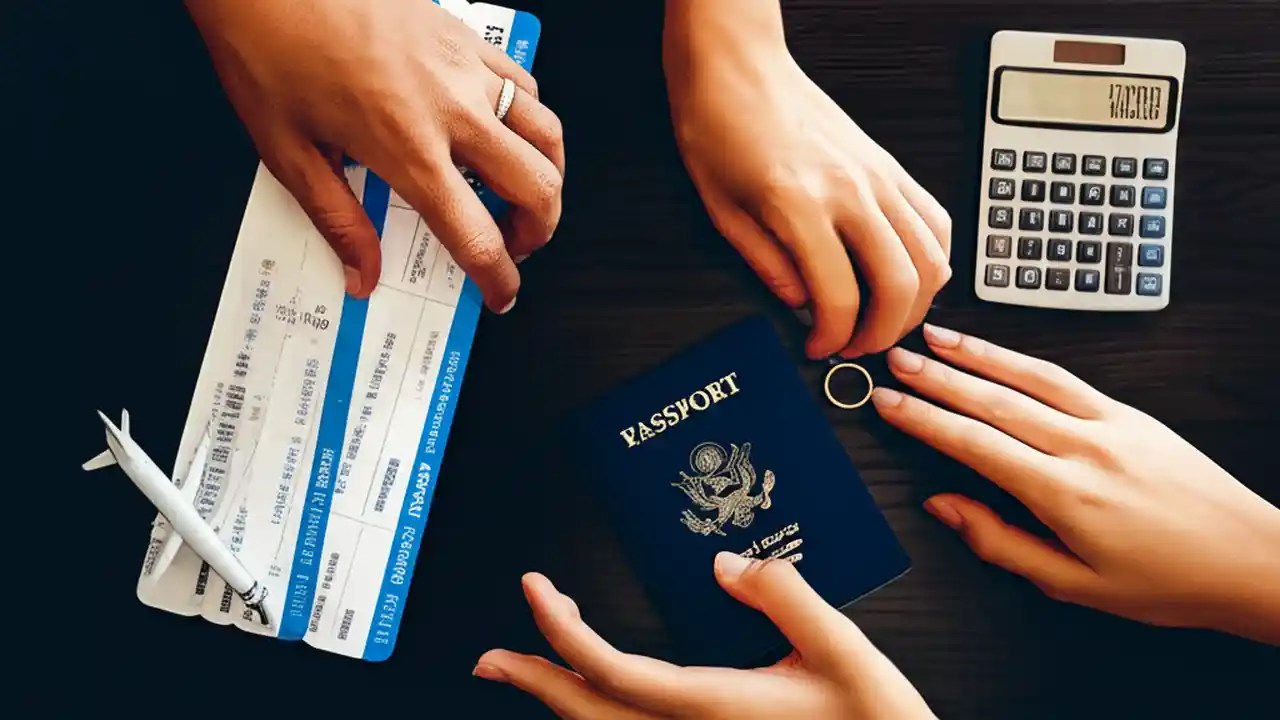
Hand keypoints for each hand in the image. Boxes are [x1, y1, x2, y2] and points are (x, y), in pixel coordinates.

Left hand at [186, 0, 563, 308]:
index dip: (499, 277)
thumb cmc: (270, 50)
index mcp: (407, 149)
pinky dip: (529, 121)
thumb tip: (363, 273)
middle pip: (537, 186)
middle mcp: (450, 110)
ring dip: (547, 177)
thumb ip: (336, 220)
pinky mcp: (466, 39)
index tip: (501, 293)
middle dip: (539, 231)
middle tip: (514, 244)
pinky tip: (503, 132)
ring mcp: (466, 70)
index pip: (476, 234)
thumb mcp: (288, 152)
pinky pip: (525, 87)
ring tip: (522, 193)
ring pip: (547, 135)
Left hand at [474, 554, 934, 718]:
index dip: (560, 632)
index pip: (611, 670)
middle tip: (489, 657)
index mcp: (713, 705)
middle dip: (532, 681)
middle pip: (587, 715)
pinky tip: (594, 707)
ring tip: (525, 674)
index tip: (534, 588)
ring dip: (557, 704)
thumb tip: (726, 563)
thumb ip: (784, 595)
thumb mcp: (844, 651)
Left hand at [663, 0, 950, 358]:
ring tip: (882, 319)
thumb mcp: (721, 211)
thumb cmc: (720, 126)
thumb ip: (766, 265)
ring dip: (914, 302)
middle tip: (856, 345)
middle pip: (900, 284)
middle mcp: (850, 189)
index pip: (839, 296)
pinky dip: (932, 258)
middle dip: (883, 333)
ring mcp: (878, 175)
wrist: (737, 67)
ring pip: (931, 257)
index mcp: (799, 204)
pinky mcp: (890, 165)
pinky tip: (908, 275)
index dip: (833, 337)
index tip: (818, 347)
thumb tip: (800, 305)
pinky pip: (936, 220)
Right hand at [873, 325, 1279, 644]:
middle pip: (994, 401)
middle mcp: (1086, 448)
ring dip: (976, 354)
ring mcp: (1111, 423)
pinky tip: (998, 353)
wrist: (1251, 559)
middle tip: (895, 360)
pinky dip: (1023, 360)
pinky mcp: (1131, 414)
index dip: (923, 420)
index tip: (887, 403)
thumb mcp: (1072, 585)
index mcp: (1065, 494)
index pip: (974, 444)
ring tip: (935, 338)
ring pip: (1029, 376)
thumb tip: (944, 506)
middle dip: (937, 378)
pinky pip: (1065, 377)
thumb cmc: (1167, 580)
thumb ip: (1000, 542)